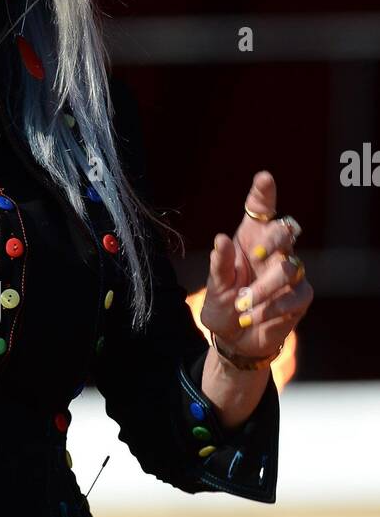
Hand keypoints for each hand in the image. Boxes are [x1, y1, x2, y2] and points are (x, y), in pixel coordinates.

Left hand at [200, 170, 313, 359]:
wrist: (234, 338)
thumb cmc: (224, 304)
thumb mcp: (215, 285)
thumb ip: (219, 264)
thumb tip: (220, 240)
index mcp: (251, 239)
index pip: (261, 210)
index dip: (264, 193)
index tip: (263, 178)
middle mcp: (274, 251)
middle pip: (286, 230)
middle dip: (274, 239)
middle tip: (256, 255)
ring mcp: (291, 272)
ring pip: (288, 267)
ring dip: (263, 288)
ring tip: (242, 303)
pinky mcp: (301, 296)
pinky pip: (294, 296)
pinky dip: (272, 307)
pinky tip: (253, 316)